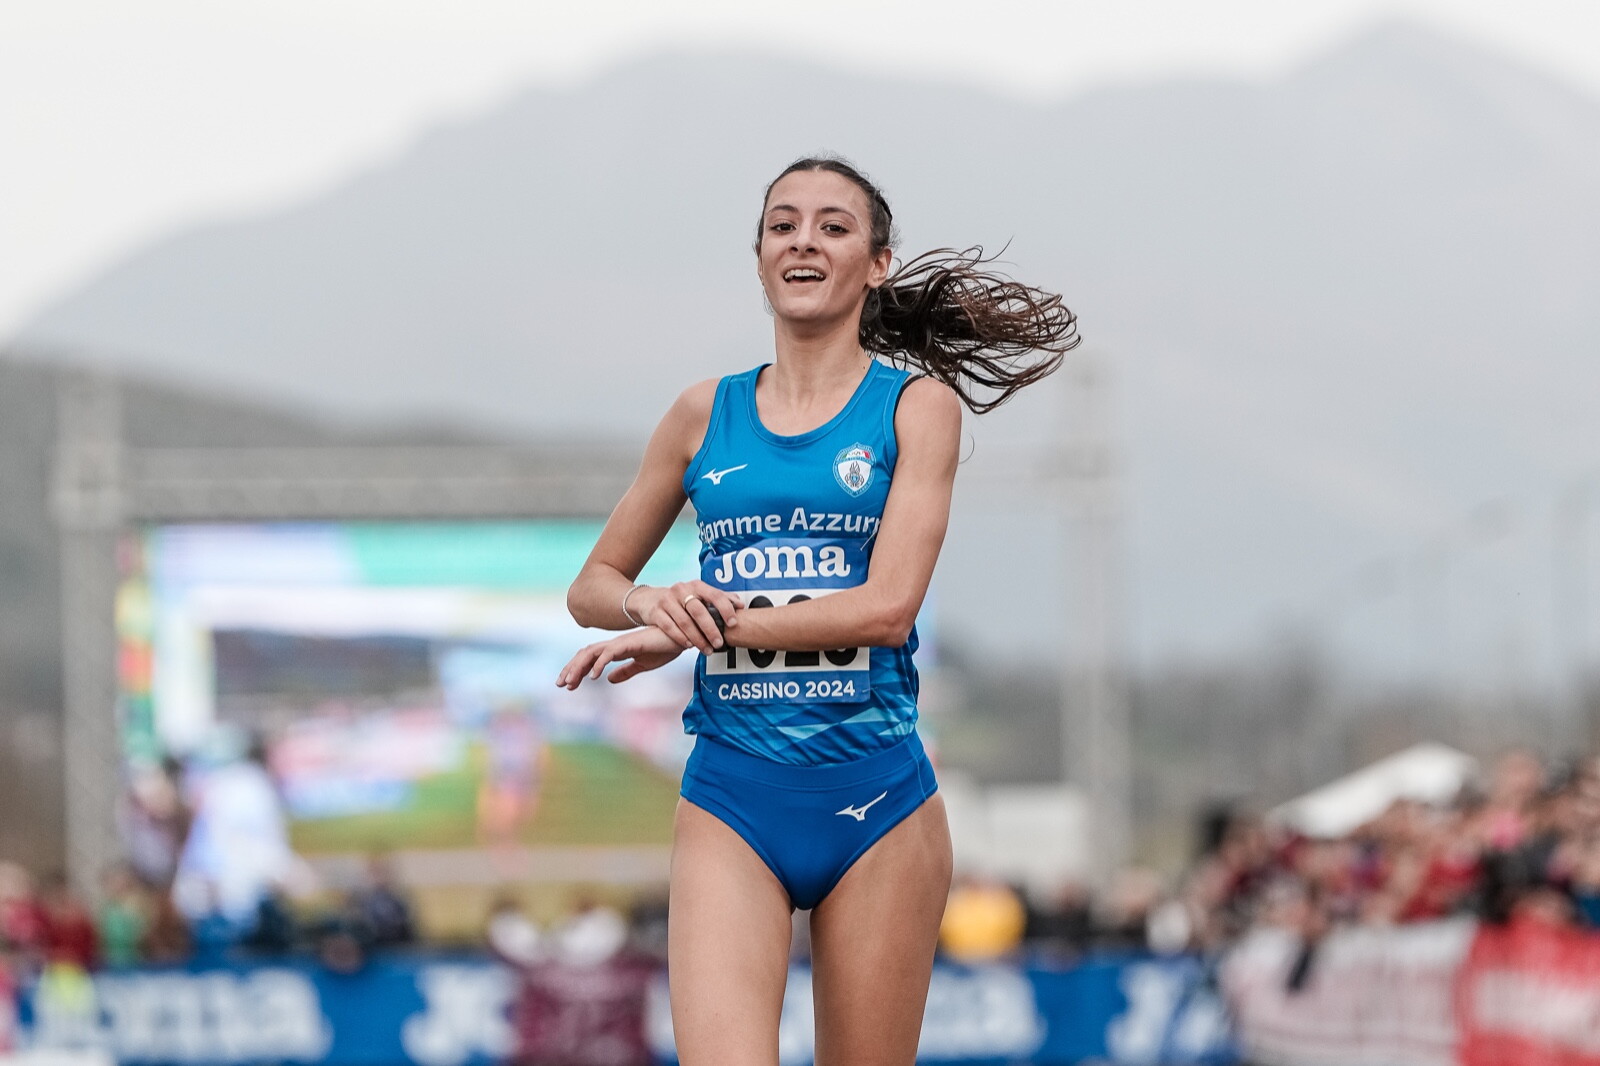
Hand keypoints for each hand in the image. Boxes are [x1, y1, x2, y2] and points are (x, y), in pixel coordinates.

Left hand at [555, 627, 687, 689]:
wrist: (683, 637)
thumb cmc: (665, 648)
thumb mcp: (643, 665)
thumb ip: (626, 671)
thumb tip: (609, 679)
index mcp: (617, 650)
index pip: (590, 658)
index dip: (577, 670)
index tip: (569, 685)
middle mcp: (615, 645)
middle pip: (585, 654)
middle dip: (571, 668)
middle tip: (560, 684)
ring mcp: (621, 642)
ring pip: (592, 652)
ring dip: (579, 667)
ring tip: (570, 682)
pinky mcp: (630, 643)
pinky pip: (609, 652)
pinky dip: (599, 663)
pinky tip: (593, 676)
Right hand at [635, 581, 740, 653]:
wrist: (650, 600)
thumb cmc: (680, 600)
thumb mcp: (698, 595)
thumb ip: (718, 599)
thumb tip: (739, 604)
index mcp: (696, 586)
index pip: (715, 595)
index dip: (726, 609)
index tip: (733, 623)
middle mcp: (682, 590)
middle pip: (699, 611)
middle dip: (711, 629)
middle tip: (719, 642)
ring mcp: (668, 600)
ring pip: (685, 622)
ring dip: (697, 638)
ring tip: (706, 649)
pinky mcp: (656, 612)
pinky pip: (670, 627)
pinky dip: (680, 638)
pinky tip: (688, 645)